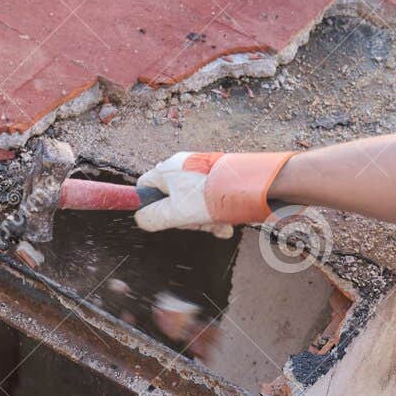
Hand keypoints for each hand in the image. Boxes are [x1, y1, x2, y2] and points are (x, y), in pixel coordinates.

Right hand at [135, 151, 294, 237]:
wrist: (254, 185)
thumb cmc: (212, 195)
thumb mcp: (177, 213)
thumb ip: (154, 218)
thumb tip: (140, 219)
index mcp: (168, 170)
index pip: (145, 186)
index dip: (148, 204)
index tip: (158, 218)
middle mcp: (184, 168)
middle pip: (171, 199)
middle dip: (185, 218)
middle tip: (197, 225)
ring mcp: (202, 173)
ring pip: (193, 203)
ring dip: (204, 221)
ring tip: (218, 227)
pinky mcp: (219, 178)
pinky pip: (210, 200)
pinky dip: (217, 215)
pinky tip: (227, 226)